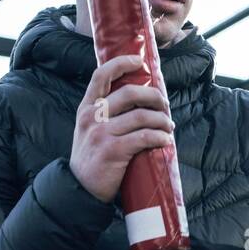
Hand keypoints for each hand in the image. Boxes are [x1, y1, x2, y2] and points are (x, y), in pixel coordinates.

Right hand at [70, 54, 174, 202]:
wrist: (80, 188)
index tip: (139, 61)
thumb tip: (140, 98)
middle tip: (165, 106)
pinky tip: (165, 140)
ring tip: (169, 127)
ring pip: (142, 116)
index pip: (100, 75)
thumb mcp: (90, 129)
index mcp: (86, 108)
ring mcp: (101, 133)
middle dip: (155, 97)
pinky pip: (144, 137)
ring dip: (162, 120)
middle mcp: (91, 117)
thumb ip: (106, 113)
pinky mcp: (113, 151)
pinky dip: (160, 137)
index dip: (121, 63)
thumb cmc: (92, 157)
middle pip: (130, 92)